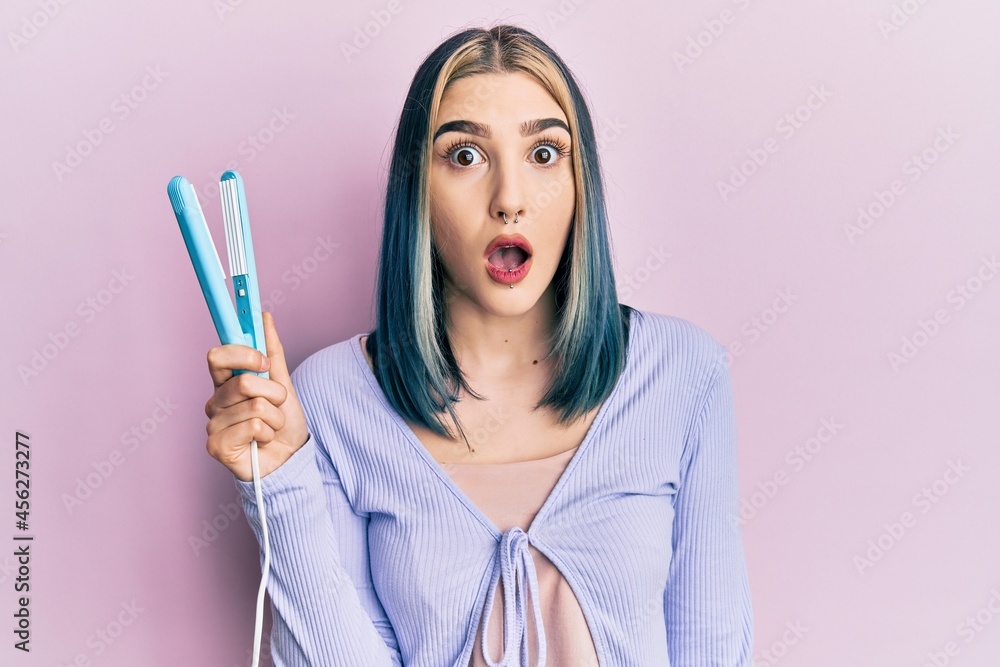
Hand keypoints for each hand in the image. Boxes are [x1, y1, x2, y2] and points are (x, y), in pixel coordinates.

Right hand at [204, 311, 308, 481]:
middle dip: (273, 394)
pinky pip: (253, 427)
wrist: (290, 459)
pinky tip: (263, 442)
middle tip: (276, 406)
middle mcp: (215, 402)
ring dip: (275, 417)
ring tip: (271, 428)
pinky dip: (268, 434)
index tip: (264, 362)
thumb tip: (264, 316)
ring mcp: (213, 425)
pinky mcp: (216, 446)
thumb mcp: (283, 383)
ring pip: (254, 406)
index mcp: (225, 383)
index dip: (241, 354)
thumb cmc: (283, 423)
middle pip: (243, 382)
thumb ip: (272, 351)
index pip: (217, 356)